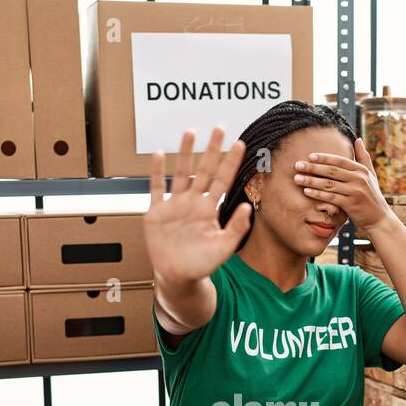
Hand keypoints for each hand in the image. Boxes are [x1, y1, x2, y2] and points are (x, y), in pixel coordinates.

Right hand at [145, 126, 251, 286]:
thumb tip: (248, 207)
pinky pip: (156, 188)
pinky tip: (158, 154)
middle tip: (219, 128)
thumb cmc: (202, 265)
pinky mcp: (157, 212)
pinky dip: (156, 172)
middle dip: (211, 149)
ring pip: (181, 173)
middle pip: (204, 169)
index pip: (223, 180)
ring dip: (184, 152)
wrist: (178, 277)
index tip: (240, 143)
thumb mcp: (223, 248)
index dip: (231, 162)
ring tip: (190, 131)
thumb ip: (236, 228)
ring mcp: (175, 205)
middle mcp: (194, 202)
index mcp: (210, 209)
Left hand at [292, 137, 394, 230]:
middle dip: (313, 167)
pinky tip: (306, 191)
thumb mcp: (371, 175)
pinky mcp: (350, 205)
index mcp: (361, 170)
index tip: (310, 156)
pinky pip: (331, 198)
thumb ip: (363, 157)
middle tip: (297, 165)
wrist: (379, 219)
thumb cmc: (372, 196)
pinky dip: (317, 194)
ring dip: (311, 181)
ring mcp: (355, 192)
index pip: (339, 161)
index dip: (324, 158)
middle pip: (332, 171)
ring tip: (297, 178)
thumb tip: (357, 139)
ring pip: (329, 184)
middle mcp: (359, 179)